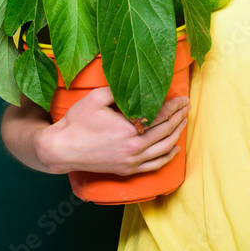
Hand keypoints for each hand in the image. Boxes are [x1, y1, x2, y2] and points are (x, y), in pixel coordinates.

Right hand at [33, 87, 188, 175]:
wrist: (61, 149)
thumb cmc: (77, 122)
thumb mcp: (96, 98)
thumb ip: (118, 89)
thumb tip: (134, 80)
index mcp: (129, 129)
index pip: (160, 115)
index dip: (174, 106)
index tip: (183, 97)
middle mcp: (134, 148)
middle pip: (166, 131)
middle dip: (179, 117)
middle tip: (187, 106)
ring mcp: (131, 161)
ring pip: (164, 148)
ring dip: (177, 134)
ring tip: (184, 122)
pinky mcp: (126, 170)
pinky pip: (154, 165)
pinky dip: (168, 156)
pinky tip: (175, 148)